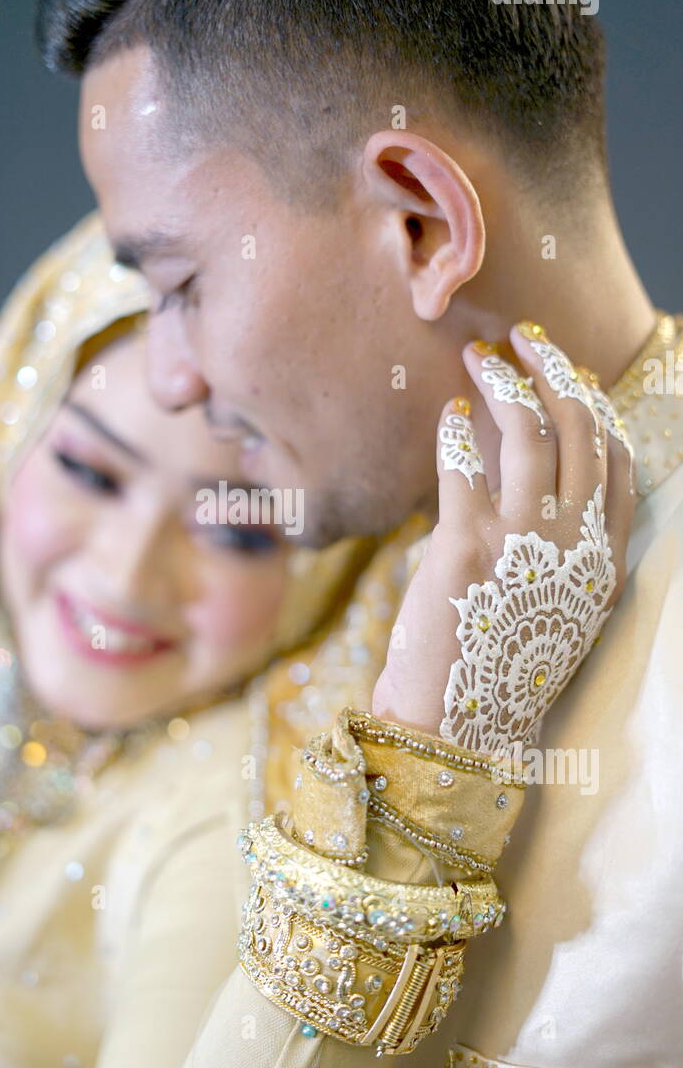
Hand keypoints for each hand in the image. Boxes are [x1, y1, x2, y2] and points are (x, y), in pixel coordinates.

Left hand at [371, 322, 635, 758]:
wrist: (456, 727)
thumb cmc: (495, 669)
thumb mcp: (554, 608)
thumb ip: (560, 549)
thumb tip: (540, 484)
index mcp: (601, 561)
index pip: (618, 463)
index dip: (596, 409)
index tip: (572, 376)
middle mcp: (573, 544)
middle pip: (579, 430)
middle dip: (554, 372)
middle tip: (525, 340)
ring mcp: (523, 542)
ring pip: (528, 432)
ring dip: (504, 382)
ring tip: (478, 356)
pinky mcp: (466, 545)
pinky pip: (465, 463)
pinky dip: (457, 428)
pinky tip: (448, 414)